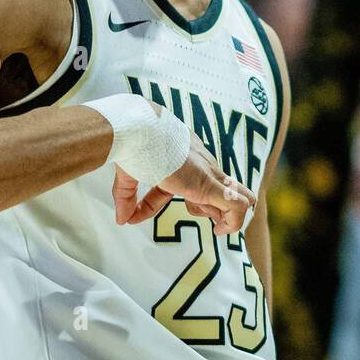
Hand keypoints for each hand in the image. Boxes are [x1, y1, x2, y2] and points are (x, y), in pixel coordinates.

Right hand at [112, 130, 256, 235]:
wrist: (139, 130)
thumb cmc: (135, 144)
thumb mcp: (130, 174)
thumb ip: (127, 196)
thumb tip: (121, 219)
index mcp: (186, 158)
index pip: (191, 184)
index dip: (181, 203)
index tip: (146, 214)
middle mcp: (202, 165)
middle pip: (219, 190)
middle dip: (210, 208)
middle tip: (196, 215)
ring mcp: (208, 174)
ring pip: (238, 195)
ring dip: (228, 214)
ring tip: (218, 228)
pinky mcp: (209, 185)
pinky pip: (237, 205)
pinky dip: (234, 221)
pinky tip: (220, 229)